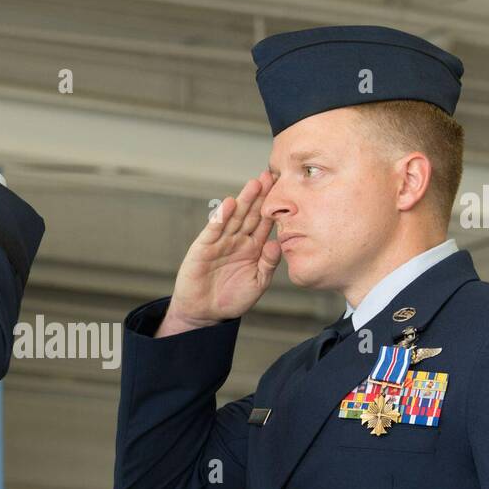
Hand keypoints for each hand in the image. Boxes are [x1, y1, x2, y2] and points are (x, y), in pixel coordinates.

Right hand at [157, 172, 281, 336]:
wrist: (205, 313)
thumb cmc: (232, 299)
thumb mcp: (257, 283)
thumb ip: (268, 264)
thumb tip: (277, 243)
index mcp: (253, 248)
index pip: (265, 223)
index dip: (274, 207)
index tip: (286, 189)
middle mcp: (237, 241)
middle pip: (250, 214)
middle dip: (260, 196)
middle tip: (271, 175)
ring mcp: (220, 242)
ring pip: (234, 217)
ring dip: (243, 200)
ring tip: (254, 184)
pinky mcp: (203, 248)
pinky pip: (214, 230)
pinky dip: (220, 217)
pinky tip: (228, 204)